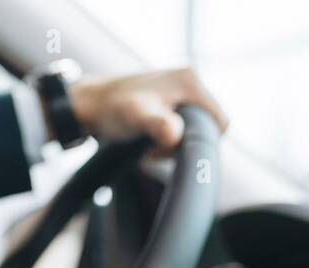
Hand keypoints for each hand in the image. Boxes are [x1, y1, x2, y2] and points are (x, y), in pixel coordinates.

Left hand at [70, 67, 228, 152]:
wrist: (89, 104)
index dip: (201, 142)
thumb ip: (159, 126)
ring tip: (148, 143)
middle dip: (183, 143)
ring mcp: (179, 86)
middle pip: (205, 125)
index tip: (173, 147)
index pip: (220, 122)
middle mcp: (188, 78)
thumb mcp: (137, 118)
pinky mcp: (169, 95)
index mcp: (190, 80)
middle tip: (155, 147)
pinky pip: (180, 122)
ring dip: (173, 141)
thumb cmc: (111, 110)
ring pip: (192, 126)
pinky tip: (147, 137)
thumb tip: (175, 135)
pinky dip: (166, 134)